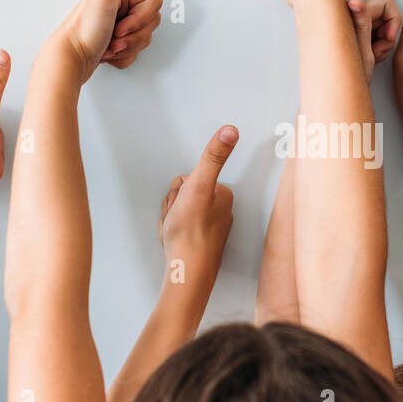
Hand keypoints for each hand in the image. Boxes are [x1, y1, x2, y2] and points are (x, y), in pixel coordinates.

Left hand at [58, 0, 163, 80]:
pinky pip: (133, 52)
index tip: (120, 22)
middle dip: (133, 36)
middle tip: (113, 34)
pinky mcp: (114, 39)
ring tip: (108, 43)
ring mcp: (118, 21)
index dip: (140, 20)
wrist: (70, 59)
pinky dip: (122, 57)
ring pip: (143, 39)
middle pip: (151, 24)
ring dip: (126, 47)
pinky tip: (107, 51)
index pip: (154, 6)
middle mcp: (119, 2)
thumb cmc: (84, 29)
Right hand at [159, 126, 238, 285]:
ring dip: (171, 221)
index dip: (177, 193)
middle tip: (176, 219)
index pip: (186, 180)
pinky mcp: (200, 243)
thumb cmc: (191, 232)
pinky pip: (178, 231)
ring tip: (174, 232)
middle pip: (183, 196)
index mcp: (222, 195)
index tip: (184, 205)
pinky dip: (172, 235)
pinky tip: (174, 242)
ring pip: (178, 213)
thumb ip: (213, 156)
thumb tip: (231, 130)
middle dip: (173, 206)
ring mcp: (210, 228)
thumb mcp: (199, 185)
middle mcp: (220, 210)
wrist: (187, 271)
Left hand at [346, 0, 400, 81]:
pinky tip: (371, 54)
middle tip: (377, 49)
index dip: (393, 19)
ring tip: (373, 55)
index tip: (387, 36)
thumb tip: (355, 2)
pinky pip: (378, 31)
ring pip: (384, 22)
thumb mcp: (361, 50)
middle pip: (386, 11)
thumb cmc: (348, 77)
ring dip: (384, 40)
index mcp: (349, 15)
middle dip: (388, 32)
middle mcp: (351, 15)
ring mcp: (355, 23)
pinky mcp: (359, 32)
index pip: (385, 0)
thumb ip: (362, 23)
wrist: (344, 94)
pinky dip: (380, 44)